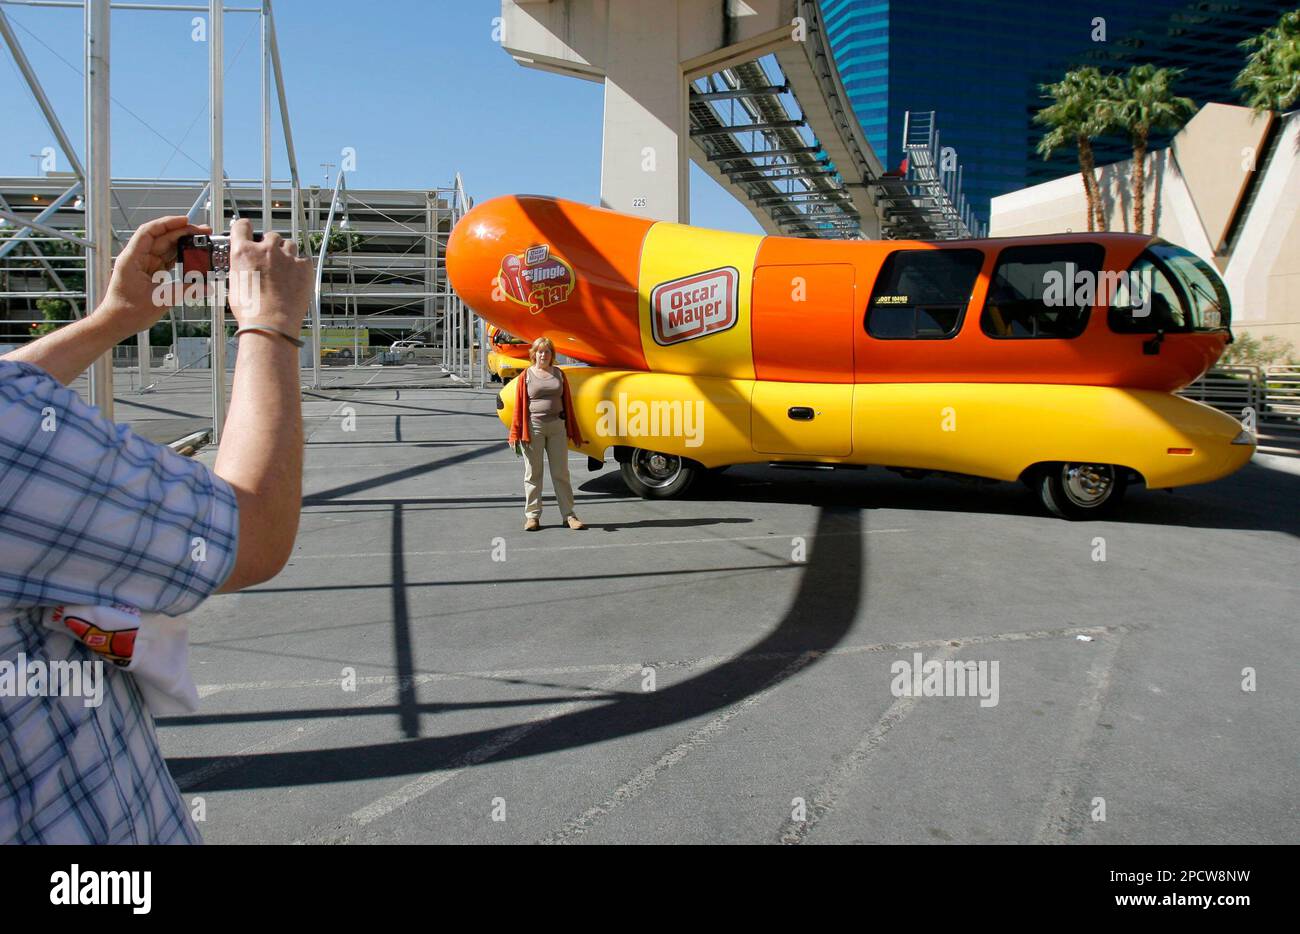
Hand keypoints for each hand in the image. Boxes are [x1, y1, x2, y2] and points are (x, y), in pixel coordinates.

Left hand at [99, 215, 210, 336]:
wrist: (115, 323)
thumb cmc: (126, 312)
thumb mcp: (159, 300)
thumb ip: (184, 291)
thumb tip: (205, 287)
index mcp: (132, 259)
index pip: (149, 232)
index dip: (168, 223)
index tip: (186, 221)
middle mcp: (137, 258)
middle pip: (161, 238)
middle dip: (182, 232)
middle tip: (202, 232)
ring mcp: (144, 265)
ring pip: (165, 247)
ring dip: (182, 243)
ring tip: (201, 241)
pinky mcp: (150, 273)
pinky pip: (166, 260)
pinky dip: (179, 257)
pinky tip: (192, 256)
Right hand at [226, 217, 313, 332]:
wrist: (271, 324)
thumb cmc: (251, 310)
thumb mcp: (235, 284)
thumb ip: (241, 267)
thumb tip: (244, 266)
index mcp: (243, 252)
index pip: (242, 226)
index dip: (245, 228)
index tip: (248, 231)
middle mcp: (265, 249)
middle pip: (270, 235)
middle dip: (270, 245)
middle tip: (270, 260)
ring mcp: (286, 257)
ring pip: (288, 244)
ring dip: (286, 253)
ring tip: (284, 269)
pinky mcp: (304, 267)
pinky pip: (304, 259)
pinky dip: (300, 265)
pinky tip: (296, 277)